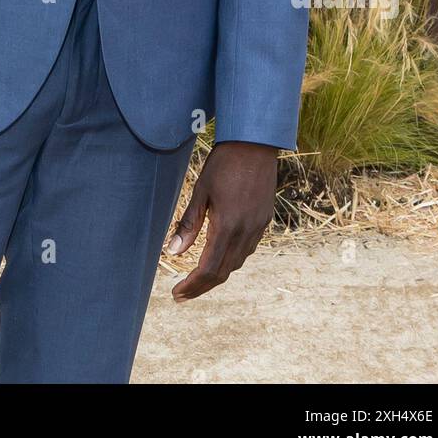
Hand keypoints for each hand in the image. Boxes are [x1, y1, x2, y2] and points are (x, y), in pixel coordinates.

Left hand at [167, 140, 277, 301]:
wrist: (256, 143)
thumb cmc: (224, 163)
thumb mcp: (201, 191)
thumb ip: (188, 224)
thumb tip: (173, 252)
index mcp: (228, 226)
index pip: (209, 269)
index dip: (192, 286)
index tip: (176, 294)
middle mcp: (246, 232)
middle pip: (223, 272)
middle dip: (202, 286)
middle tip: (182, 293)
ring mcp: (258, 227)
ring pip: (237, 262)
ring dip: (217, 274)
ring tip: (197, 277)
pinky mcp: (264, 220)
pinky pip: (247, 248)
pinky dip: (231, 258)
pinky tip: (219, 253)